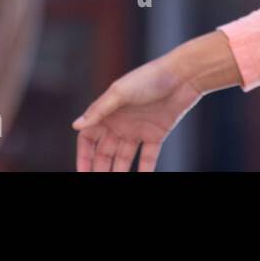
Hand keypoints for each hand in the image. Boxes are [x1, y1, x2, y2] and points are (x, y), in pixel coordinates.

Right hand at [72, 54, 201, 170]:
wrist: (183, 76)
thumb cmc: (149, 78)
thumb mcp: (120, 92)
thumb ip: (99, 110)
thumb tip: (76, 125)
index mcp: (107, 112)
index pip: (88, 138)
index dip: (84, 156)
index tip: (82, 172)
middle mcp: (120, 123)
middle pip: (104, 152)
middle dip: (99, 168)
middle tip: (97, 182)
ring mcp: (138, 129)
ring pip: (124, 158)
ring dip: (119, 172)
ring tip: (115, 184)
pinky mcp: (156, 134)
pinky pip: (147, 157)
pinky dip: (144, 170)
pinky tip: (140, 179)